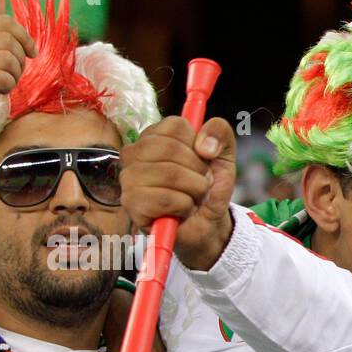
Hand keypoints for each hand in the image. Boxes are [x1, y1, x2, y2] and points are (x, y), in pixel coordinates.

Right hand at [0, 0, 36, 168]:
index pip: (4, 21)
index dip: (25, 38)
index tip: (30, 53)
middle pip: (9, 39)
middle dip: (21, 60)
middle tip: (13, 74)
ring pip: (9, 59)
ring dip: (15, 76)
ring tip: (3, 84)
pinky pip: (4, 79)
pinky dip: (8, 89)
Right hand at [120, 115, 236, 270]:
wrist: (208, 225)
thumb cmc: (208, 189)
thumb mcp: (223, 157)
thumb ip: (220, 134)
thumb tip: (204, 145)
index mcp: (153, 136)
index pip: (176, 125)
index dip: (198, 146)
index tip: (202, 161)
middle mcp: (134, 153)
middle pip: (171, 148)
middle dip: (198, 171)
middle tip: (200, 184)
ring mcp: (129, 178)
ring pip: (170, 174)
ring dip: (194, 190)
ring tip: (192, 198)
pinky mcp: (131, 203)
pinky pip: (166, 198)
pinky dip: (184, 206)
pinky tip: (181, 210)